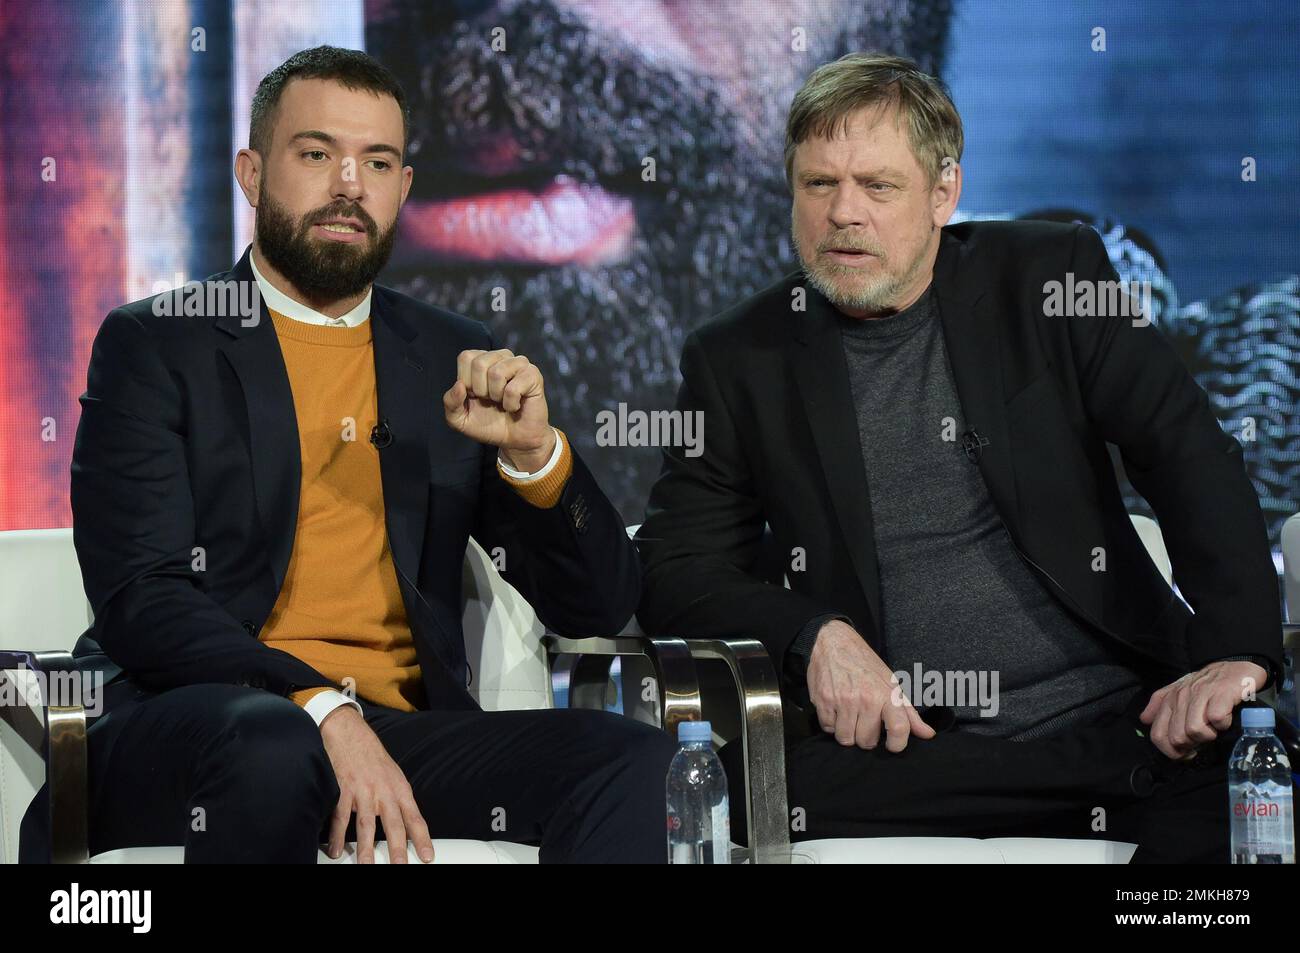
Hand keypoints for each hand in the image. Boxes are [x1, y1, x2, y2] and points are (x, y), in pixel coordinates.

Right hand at [319, 706, 433, 863]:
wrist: (350, 733)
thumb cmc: (372, 757)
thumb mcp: (394, 776)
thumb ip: (398, 800)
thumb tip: (406, 826)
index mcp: (399, 789)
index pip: (415, 818)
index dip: (422, 839)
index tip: (428, 856)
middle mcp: (383, 791)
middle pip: (393, 824)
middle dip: (398, 848)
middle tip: (400, 866)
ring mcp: (362, 790)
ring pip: (366, 824)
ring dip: (365, 848)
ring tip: (366, 865)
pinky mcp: (342, 789)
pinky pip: (340, 816)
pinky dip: (337, 834)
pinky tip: (335, 849)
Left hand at [442, 349, 554, 471]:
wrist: (515, 441)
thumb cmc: (489, 425)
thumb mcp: (459, 419)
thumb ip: (451, 402)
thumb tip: (459, 385)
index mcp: (481, 360)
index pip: (466, 357)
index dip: (467, 382)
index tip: (476, 396)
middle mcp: (501, 357)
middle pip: (479, 363)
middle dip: (481, 390)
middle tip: (491, 400)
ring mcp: (519, 364)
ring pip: (497, 373)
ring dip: (497, 396)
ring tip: (503, 402)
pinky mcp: (533, 375)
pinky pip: (513, 388)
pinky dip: (511, 403)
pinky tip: (515, 406)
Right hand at [806, 620, 935, 751]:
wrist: (835, 642)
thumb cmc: (865, 665)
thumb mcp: (890, 684)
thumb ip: (908, 713)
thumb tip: (928, 734)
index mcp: (886, 695)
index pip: (899, 729)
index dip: (897, 744)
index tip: (892, 745)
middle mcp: (866, 699)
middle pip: (867, 742)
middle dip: (865, 737)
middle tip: (864, 722)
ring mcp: (843, 700)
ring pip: (845, 739)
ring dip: (847, 732)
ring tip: (849, 716)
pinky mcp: (823, 700)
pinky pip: (827, 728)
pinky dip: (831, 724)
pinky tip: (836, 710)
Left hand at [1138, 660, 1266, 759]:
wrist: (1235, 669)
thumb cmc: (1207, 685)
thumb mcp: (1179, 692)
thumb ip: (1159, 705)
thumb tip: (1144, 720)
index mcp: (1169, 700)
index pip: (1158, 735)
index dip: (1171, 751)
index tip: (1186, 753)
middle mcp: (1181, 697)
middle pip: (1177, 737)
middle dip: (1192, 745)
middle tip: (1204, 738)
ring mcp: (1201, 694)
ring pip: (1194, 730)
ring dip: (1208, 736)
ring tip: (1215, 728)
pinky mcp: (1221, 694)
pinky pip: (1216, 719)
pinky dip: (1223, 725)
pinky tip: (1226, 719)